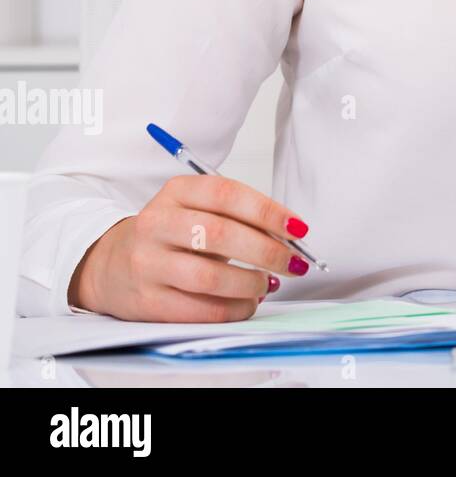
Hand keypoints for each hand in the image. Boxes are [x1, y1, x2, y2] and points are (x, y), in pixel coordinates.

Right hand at [67, 176, 309, 321]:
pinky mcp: (145, 301)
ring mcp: (147, 263)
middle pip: (221, 235)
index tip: (298, 228)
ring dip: (250, 283)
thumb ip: (238, 216)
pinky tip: (247, 303)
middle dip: (267, 251)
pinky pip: (198, 309)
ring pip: (210, 276)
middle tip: (294, 262)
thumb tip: (290, 237)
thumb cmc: (171, 234)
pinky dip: (233, 309)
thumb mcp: (196, 209)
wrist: (110, 264)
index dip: (268, 211)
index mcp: (176, 192)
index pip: (227, 195)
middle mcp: (157, 223)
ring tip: (268, 283)